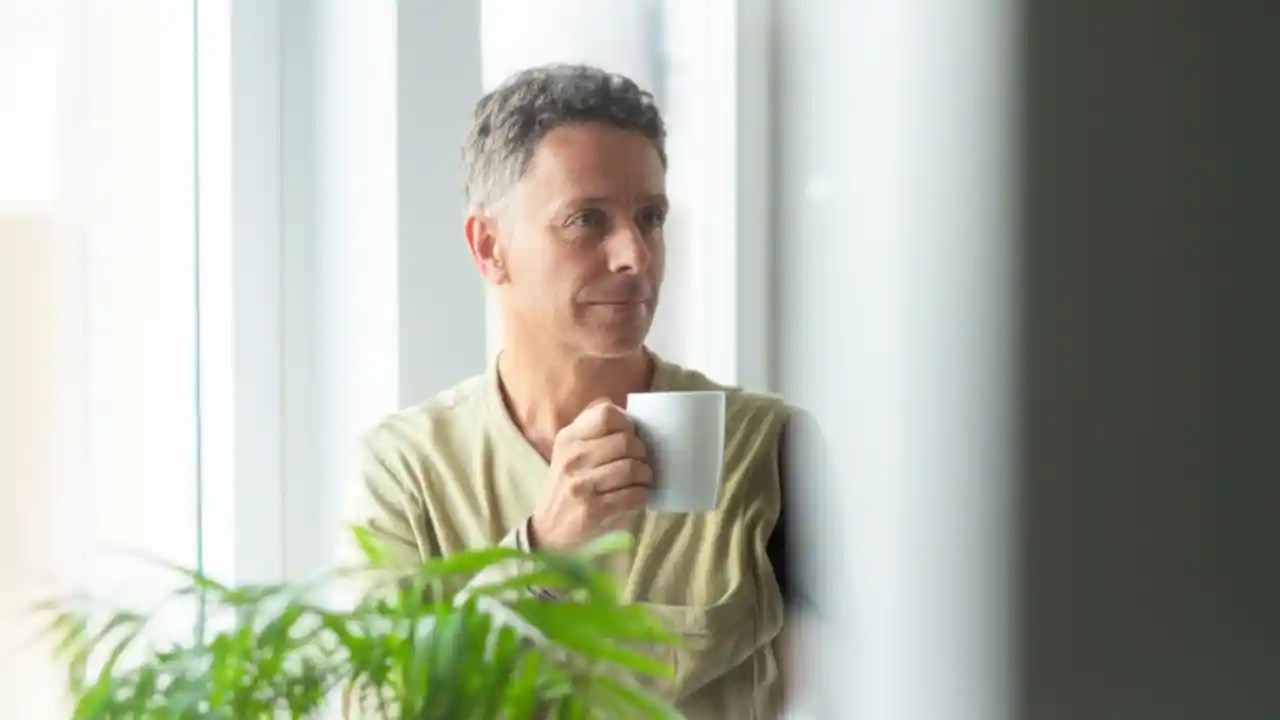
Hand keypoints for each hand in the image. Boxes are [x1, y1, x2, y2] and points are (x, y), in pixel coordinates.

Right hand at [528, 399, 652, 550]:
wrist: (549, 527)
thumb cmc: (568, 483)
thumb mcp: (570, 448)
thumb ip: (592, 426)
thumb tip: (625, 410)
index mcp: (568, 438)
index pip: (607, 414)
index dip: (626, 423)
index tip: (629, 435)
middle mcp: (573, 458)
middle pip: (626, 441)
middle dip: (641, 452)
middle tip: (640, 460)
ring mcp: (582, 485)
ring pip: (632, 468)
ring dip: (645, 474)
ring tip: (641, 478)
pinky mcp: (594, 510)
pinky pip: (633, 495)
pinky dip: (642, 494)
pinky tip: (636, 494)